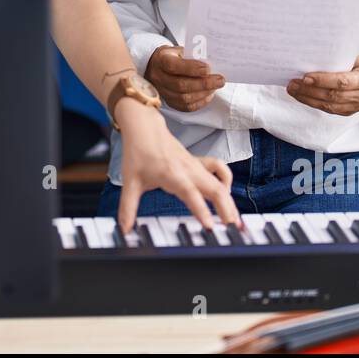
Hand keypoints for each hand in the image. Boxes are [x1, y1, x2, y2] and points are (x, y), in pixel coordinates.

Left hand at [113, 97, 240, 232]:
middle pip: (215, 190)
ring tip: (235, 221)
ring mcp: (195, 165)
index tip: (210, 227)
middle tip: (232, 230)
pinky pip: (218, 168)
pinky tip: (225, 194)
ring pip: (220, 183)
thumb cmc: (137, 152)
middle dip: (226, 210)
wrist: (143, 127)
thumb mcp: (130, 183)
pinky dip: (226, 180)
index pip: (191, 195)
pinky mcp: (198, 162)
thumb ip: (127, 208)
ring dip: (229, 201)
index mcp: (172, 175)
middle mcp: (188, 170)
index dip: (202, 211)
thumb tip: (123, 230)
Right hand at [144, 45, 225, 112]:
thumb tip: (211, 63)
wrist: (158, 66)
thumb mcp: (179, 50)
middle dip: (203, 84)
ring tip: (215, 87)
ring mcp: (163, 91)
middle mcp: (159, 77)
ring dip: (203, 93)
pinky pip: (185, 107)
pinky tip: (208, 94)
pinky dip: (200, 102)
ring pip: (184, 98)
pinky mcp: (169, 102)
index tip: (208, 68)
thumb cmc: (173, 56)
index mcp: (161, 60)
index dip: (191, 68)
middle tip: (220, 80)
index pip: (173, 66)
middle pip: (180, 85)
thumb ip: (192, 56)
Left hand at [285, 53, 358, 115]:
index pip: (341, 82)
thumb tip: (312, 58)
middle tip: (292, 84)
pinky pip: (329, 110)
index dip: (322, 80)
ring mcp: (357, 106)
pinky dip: (314, 104)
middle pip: (332, 96)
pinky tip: (303, 97)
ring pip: (328, 106)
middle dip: (309, 91)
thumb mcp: (357, 59)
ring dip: (308, 99)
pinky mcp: (350, 111)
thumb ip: (339, 61)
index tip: (305, 77)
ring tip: (293, 90)